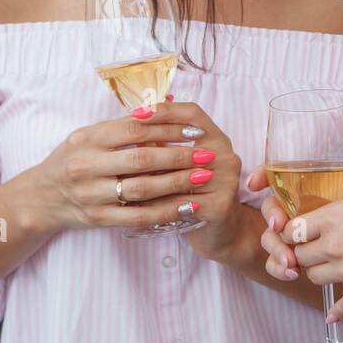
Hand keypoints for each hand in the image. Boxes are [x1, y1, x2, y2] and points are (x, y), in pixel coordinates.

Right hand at [20, 99, 229, 234]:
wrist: (40, 198)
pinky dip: (165, 211)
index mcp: (88, 139)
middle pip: (141, 159)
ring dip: (177, 183)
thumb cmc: (71, 160)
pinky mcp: (97, 218)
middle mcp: (87, 165)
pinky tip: (187, 206)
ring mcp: (92, 194)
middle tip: (207, 154)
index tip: (196, 130)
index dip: (168, 128)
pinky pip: (137, 215)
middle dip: (179, 156)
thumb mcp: (87, 136)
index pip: (135, 129)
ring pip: (142, 188)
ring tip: (203, 178)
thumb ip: (121, 127)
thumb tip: (164, 109)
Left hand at [127, 101, 243, 259]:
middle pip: (181, 146)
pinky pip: (179, 203)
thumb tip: (128, 121)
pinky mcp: (220, 206)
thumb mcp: (179, 164)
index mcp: (217, 138)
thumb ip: (159, 143)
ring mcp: (227, 181)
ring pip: (177, 178)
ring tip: (117, 180)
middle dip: (146, 152)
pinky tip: (134, 206)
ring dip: (145, 181)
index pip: (192, 114)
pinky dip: (155, 205)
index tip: (135, 113)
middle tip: (115, 153)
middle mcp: (226, 156)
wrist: (220, 232)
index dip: (164, 111)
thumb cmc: (192, 193)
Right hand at [245, 166, 299, 280]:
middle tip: (279, 226)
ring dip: (275, 247)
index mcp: (309, 188)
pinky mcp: (290, 258)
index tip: (255, 184)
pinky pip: (275, 263)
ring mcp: (291, 236)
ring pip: (270, 238)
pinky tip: (290, 272)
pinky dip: (278, 267)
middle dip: (272, 216)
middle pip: (271, 208)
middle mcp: (296, 210)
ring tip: (289, 259)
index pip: (278, 176)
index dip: (263, 176)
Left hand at [284, 144, 342, 321]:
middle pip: (300, 255)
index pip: (293, 228)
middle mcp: (335, 245)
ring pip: (315, 278)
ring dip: (318, 273)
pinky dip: (336, 311)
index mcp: (335, 217)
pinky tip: (332, 315)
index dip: (293, 231)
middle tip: (311, 250)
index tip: (299, 231)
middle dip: (303, 253)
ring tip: (327, 269)